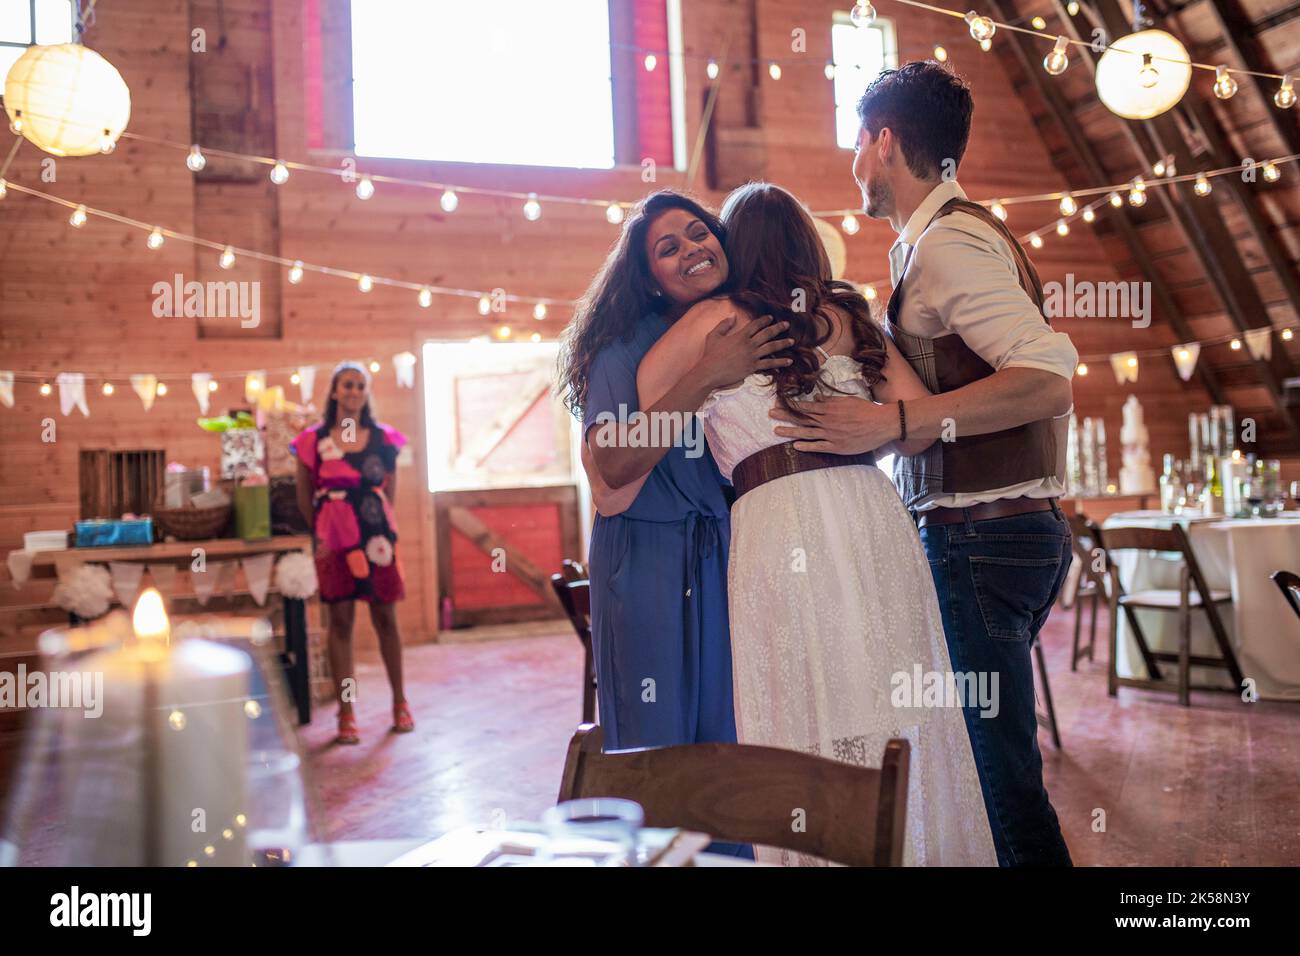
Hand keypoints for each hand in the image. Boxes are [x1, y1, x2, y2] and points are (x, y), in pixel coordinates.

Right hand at [698, 314, 793, 389]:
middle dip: (778, 328)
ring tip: (792, 341)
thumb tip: (732, 315)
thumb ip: (724, 324)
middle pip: (767, 334)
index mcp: (740, 335)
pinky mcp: (753, 367)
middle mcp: (749, 344)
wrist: (710, 371)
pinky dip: (780, 362)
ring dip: (782, 343)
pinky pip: (770, 364)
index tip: (770, 317)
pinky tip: (789, 361)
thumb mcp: (714, 335)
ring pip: (771, 347)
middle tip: (787, 324)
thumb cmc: (710, 354)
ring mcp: (752, 356)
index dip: (764, 320)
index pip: (755, 325)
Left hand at [769, 397, 897, 453]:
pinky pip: (819, 446)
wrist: (882, 423)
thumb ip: (831, 400)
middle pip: (802, 418)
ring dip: (790, 431)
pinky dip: (807, 446)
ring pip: (806, 432)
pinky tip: (795, 446)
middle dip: (784, 415)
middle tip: (770, 414)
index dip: (790, 405)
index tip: (778, 403)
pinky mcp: (837, 446)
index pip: (805, 406)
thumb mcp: (848, 400)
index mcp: (829, 408)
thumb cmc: (866, 410)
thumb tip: (818, 397)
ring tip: (776, 430)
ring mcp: (831, 434)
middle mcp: (827, 421)